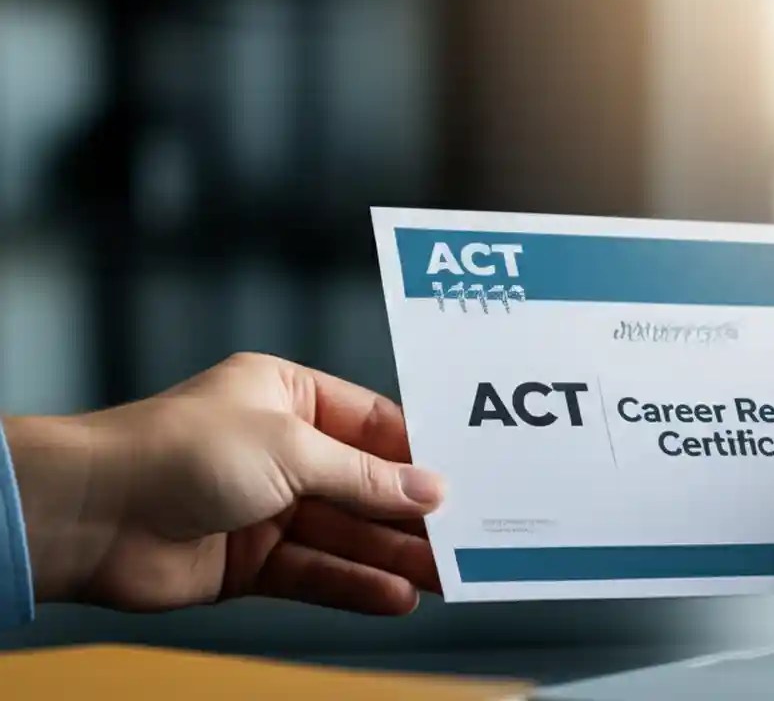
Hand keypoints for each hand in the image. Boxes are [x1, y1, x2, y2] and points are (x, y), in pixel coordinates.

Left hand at [3, 353, 444, 613]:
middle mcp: (280, 449)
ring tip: (445, 574)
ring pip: (345, 533)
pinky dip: (355, 584)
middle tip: (465, 536)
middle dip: (412, 512)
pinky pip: (316, 571)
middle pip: (364, 485)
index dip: (418, 454)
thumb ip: (364, 475)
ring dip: (393, 554)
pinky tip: (396, 595)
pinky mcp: (251, 560)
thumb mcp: (291, 447)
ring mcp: (266, 507)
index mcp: (287, 395)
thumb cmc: (177, 450)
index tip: (465, 478)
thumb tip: (428, 489)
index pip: (372, 424)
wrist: (92, 514)